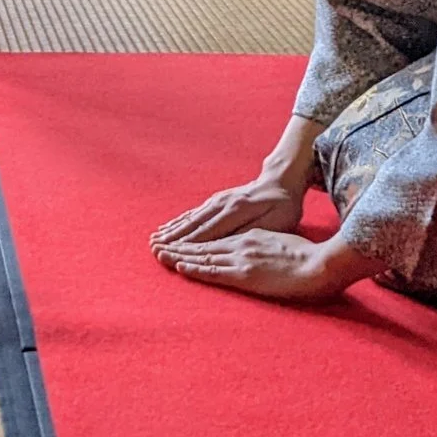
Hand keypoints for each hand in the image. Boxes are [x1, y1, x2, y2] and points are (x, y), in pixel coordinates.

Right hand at [150, 173, 305, 247]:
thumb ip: (250, 231)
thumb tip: (227, 242)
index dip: (187, 245)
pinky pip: (195, 212)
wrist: (281, 182)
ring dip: (172, 229)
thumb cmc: (283, 208)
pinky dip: (180, 220)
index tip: (170, 254)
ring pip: (191, 218)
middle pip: (194, 225)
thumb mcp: (275, 222)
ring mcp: (218, 200)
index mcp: (236, 211)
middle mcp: (222, 204)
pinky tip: (169, 226)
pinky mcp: (217, 200)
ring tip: (155, 238)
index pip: (207, 233)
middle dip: (173, 238)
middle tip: (154, 248)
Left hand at [151, 229, 369, 303]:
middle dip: (177, 245)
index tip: (173, 242)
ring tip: (159, 255)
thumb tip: (253, 254)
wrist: (322, 264)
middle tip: (154, 246)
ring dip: (179, 255)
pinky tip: (180, 267)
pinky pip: (215, 271)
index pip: (214, 239)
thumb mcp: (279, 245)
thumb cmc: (307, 257)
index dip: (192, 241)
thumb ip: (262, 247)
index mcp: (250, 237)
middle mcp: (241, 244)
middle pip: (203, 244)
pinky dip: (195, 268)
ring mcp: (242, 257)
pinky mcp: (246, 273)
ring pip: (203, 256)